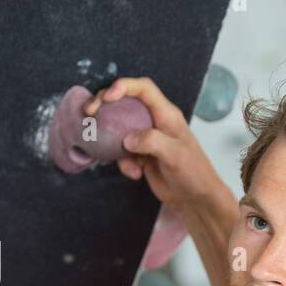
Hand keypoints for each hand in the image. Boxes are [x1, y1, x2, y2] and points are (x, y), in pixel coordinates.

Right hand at [84, 77, 223, 210]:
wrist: (195, 199)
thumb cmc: (194, 173)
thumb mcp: (175, 155)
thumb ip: (152, 141)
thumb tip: (127, 140)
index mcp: (166, 115)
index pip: (144, 89)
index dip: (124, 86)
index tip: (108, 97)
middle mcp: (154, 121)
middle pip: (124, 102)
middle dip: (105, 105)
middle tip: (89, 113)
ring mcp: (146, 138)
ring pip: (118, 128)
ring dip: (113, 143)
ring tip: (125, 162)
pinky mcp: (140, 154)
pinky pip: (122, 152)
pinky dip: (124, 163)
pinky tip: (135, 175)